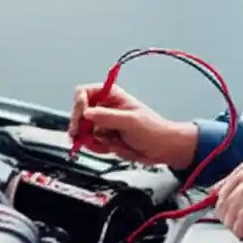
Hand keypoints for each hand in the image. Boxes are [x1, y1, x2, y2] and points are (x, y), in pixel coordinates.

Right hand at [67, 83, 188, 165]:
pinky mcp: (104, 138)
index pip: (85, 93)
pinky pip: (91, 143)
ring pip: (83, 131)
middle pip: (79, 113)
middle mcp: (105, 108)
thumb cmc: (154, 130)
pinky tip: (110, 149)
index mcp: (112, 96)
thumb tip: (87, 113)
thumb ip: (108, 117)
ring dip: (91, 140)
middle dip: (81, 127)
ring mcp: (104, 124)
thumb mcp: (131, 121)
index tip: (81, 118)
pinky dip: (97, 148)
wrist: (163, 149)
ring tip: (107, 145)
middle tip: (82, 138)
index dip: (80, 104)